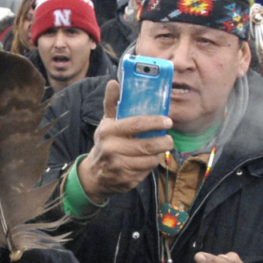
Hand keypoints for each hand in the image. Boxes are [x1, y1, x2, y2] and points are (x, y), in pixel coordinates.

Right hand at [76, 79, 172, 203]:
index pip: (136, 124)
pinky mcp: (124, 180)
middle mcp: (111, 149)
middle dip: (163, 142)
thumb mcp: (106, 123)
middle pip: (146, 145)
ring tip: (158, 150)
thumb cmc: (105, 143)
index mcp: (108, 132)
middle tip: (169, 139)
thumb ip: (112, 103)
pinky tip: (146, 162)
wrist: (93, 174)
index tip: (168, 121)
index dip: (155, 122)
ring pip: (149, 160)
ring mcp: (117, 167)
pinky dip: (149, 167)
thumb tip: (114, 82)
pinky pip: (145, 172)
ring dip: (158, 155)